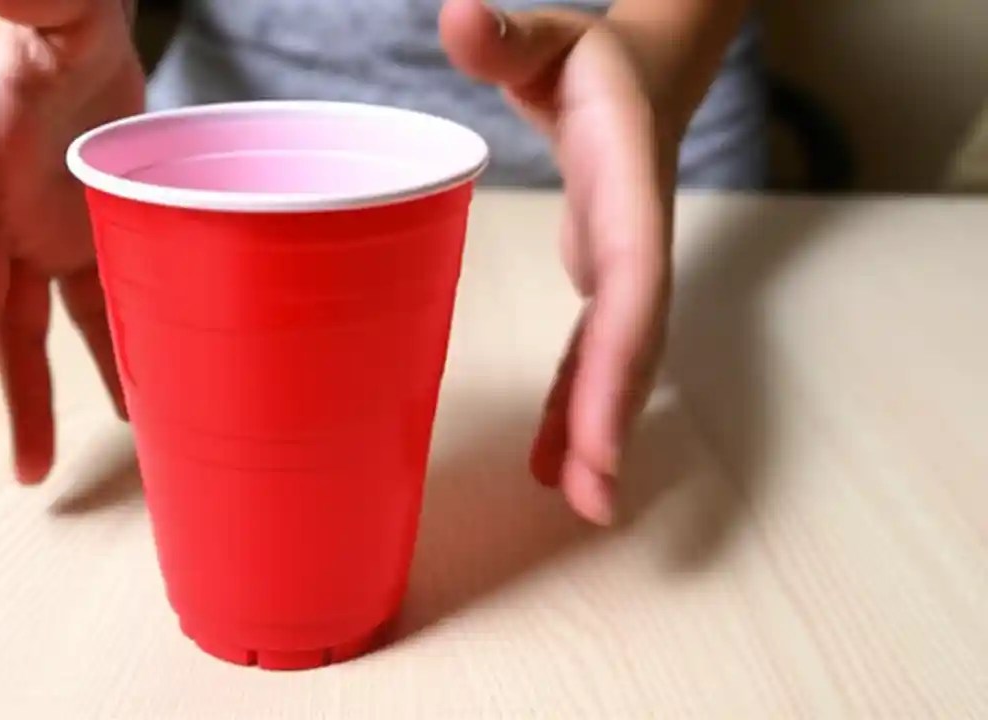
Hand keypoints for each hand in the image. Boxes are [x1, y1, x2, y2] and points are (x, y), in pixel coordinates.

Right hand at [0, 0, 142, 482]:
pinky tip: (123, 413)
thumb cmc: (66, 23)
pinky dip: (103, 364)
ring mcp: (37, 235)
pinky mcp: (82, 247)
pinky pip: (88, 315)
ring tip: (32, 470)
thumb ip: (27, 0)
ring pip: (22, 330)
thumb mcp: (50, 7)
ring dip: (26, 399)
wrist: (99, 36)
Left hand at [441, 0, 671, 524]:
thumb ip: (505, 38)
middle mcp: (636, 236)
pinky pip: (592, 355)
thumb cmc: (585, 58)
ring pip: (620, 360)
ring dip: (599, 430)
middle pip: (635, 340)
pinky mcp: (602, 278)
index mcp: (626, 184)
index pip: (632, 282)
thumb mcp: (544, 39)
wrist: (637, 74)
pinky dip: (572, 409)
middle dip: (615, 420)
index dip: (619, 361)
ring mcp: (623, 264)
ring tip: (580, 502)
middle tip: (593, 501)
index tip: (601, 434)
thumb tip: (456, 13)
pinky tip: (550, 463)